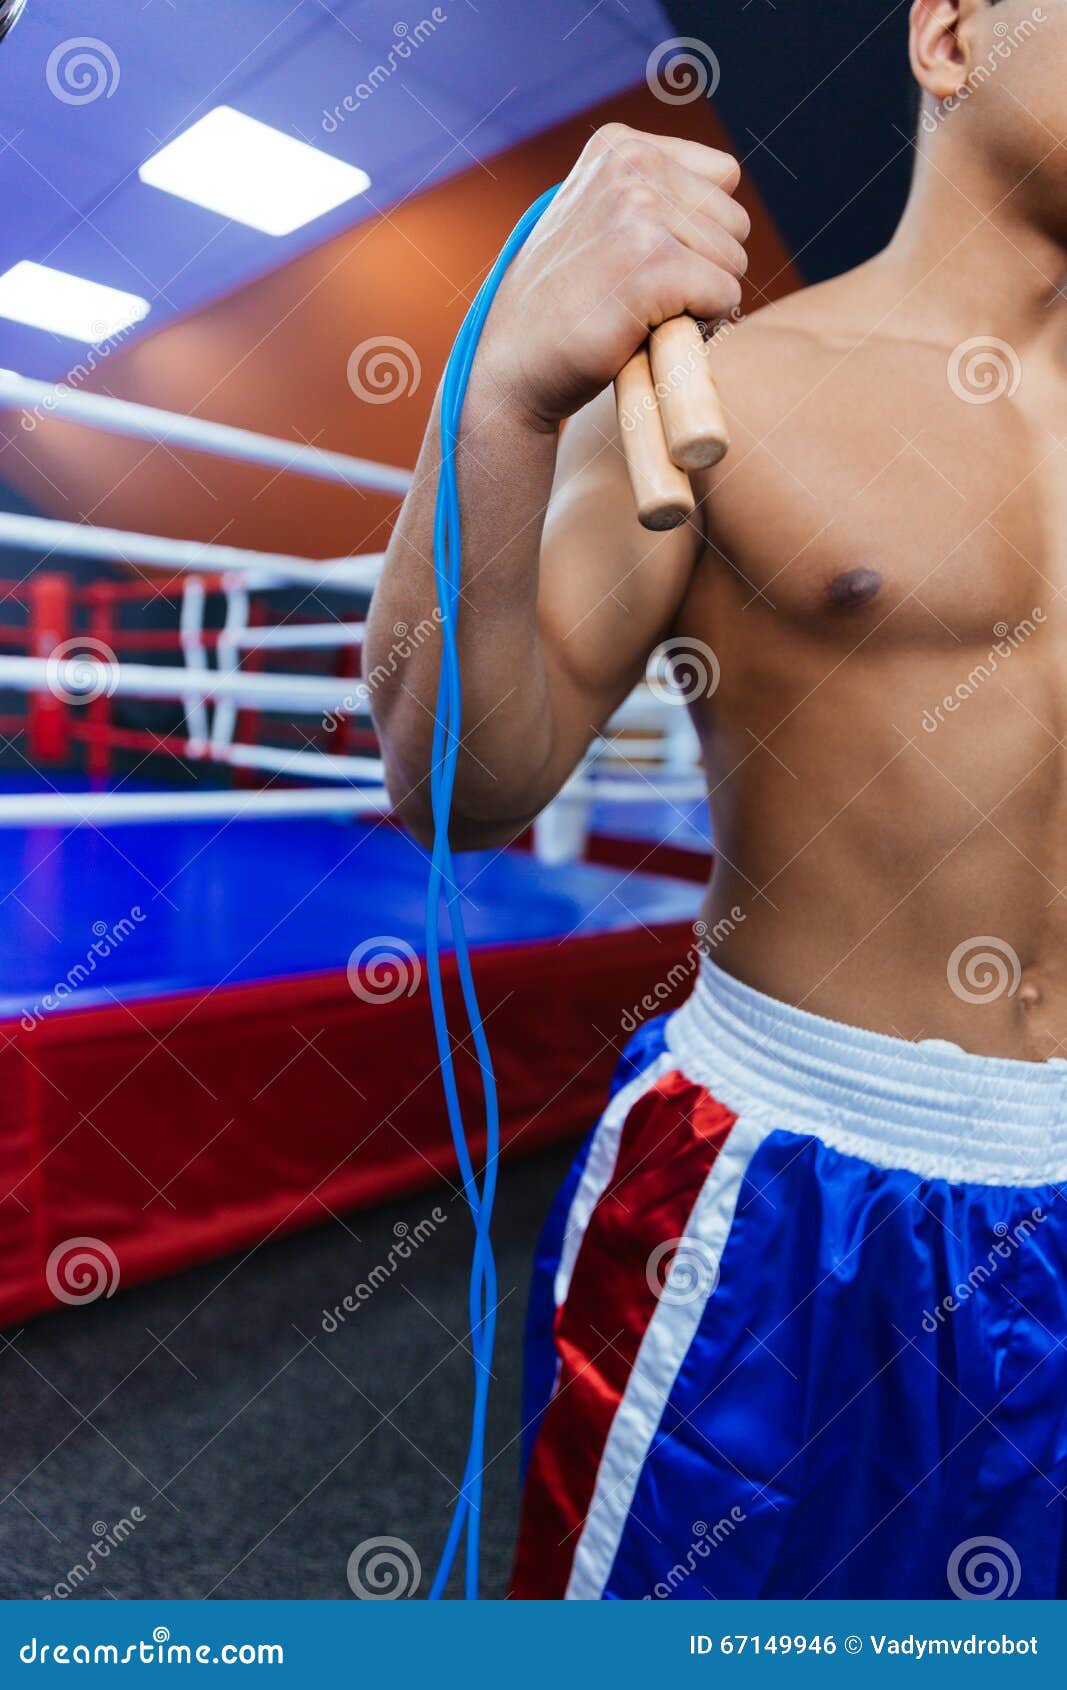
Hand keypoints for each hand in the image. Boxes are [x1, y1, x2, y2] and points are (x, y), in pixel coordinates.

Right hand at [474, 124, 748, 431]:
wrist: (511, 367)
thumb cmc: (563, 305)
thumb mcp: (598, 218)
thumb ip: (653, 190)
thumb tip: (731, 177)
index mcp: (620, 146)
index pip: (723, 179)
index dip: (700, 234)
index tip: (647, 263)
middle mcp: (631, 165)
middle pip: (735, 222)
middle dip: (704, 269)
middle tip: (643, 299)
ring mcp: (641, 211)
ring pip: (734, 262)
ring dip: (701, 302)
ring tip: (641, 314)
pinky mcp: (653, 264)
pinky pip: (725, 297)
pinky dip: (701, 328)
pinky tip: (649, 333)